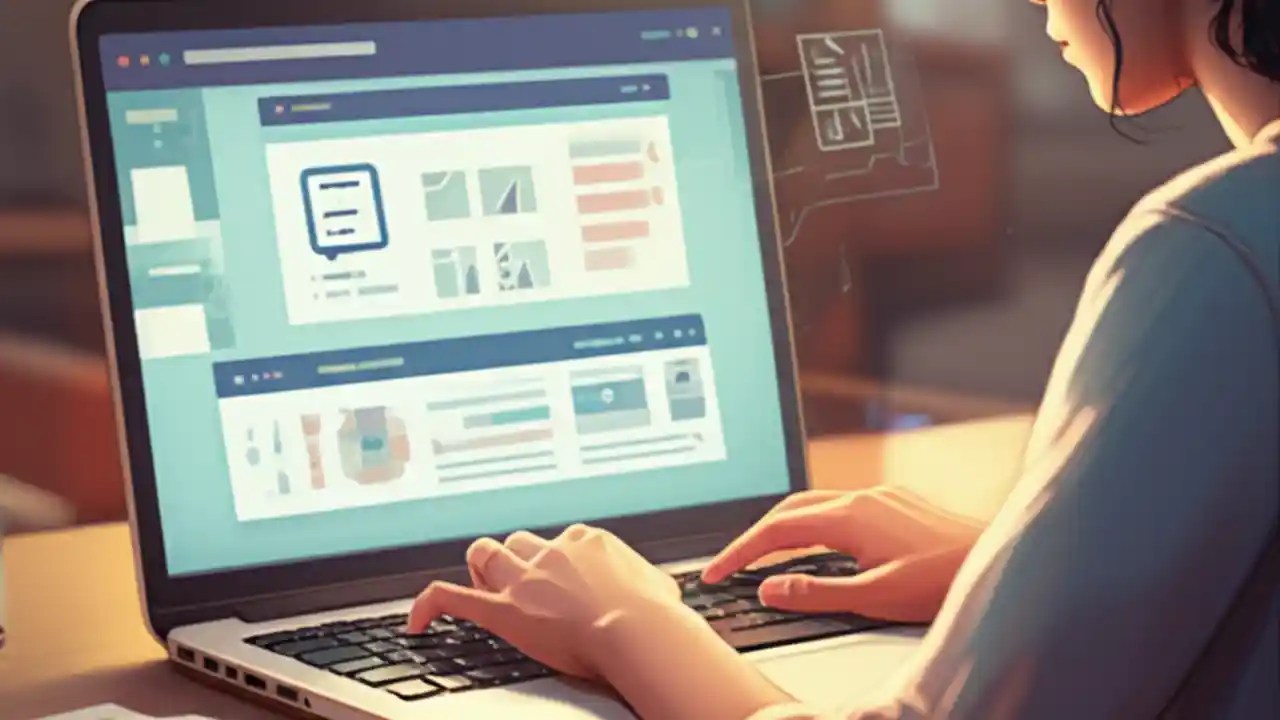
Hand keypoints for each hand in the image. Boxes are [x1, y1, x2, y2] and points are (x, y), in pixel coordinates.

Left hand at [406, 524, 685, 679]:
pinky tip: (417, 622)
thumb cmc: (655, 616)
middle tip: (516, 582)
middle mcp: (551, 552)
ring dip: (479, 567)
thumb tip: (658, 592)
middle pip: (518, 542)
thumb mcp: (659, 586)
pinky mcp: (502, 610)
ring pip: (484, 554)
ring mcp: (523, 579)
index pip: (560, 542)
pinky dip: (428, 605)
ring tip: (479, 584)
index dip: (555, 561)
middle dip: (513, 558)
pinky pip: (450, 598)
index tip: (560, 580)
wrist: (637, 630)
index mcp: (587, 542)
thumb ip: (647, 582)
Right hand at [702, 487, 984, 622]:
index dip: (740, 551)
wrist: (998, 561)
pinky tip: (820, 545)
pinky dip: (814, 524)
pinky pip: (841, 506)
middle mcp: (862, 498)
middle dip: (754, 534)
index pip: (776, 530)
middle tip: (731, 562)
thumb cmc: (944, 581)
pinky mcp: (897, 503)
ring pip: (815, 504)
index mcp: (850, 517)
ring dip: (784, 527)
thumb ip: (815, 592)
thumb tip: (770, 588)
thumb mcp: (873, 597)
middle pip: (789, 509)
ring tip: (765, 555)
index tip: (716, 571)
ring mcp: (881, 497)